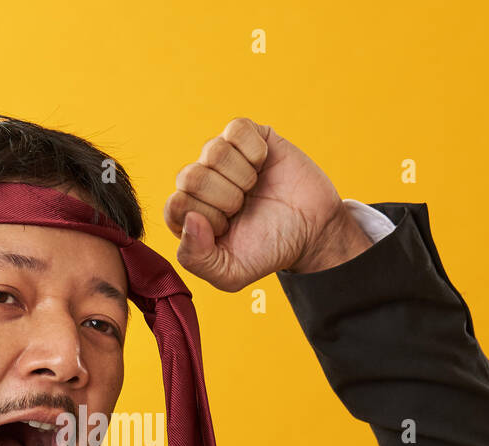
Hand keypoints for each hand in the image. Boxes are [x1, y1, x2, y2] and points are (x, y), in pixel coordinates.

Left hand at [163, 118, 372, 291]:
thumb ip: (197, 260)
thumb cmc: (269, 251)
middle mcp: (199, 183)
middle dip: (225, 199)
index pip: (175, 205)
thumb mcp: (230, 274)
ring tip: (254, 189)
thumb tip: (190, 219)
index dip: (207, 218)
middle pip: (191, 176)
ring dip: (242, 177)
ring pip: (214, 151)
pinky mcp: (246, 136)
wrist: (313, 231)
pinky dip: (255, 151)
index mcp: (187, 215)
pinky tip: (263, 165)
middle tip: (243, 208)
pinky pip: (236, 129)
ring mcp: (220, 157)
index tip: (228, 228)